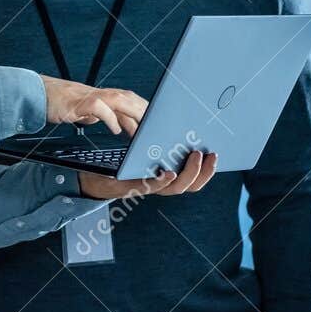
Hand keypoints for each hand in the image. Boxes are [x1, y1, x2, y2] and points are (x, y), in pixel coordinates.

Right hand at [41, 76, 147, 135]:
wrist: (36, 93)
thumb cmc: (58, 102)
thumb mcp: (84, 112)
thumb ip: (100, 115)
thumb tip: (117, 123)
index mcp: (101, 96)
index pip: (128, 100)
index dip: (142, 109)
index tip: (155, 122)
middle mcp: (98, 94)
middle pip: (127, 98)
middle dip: (144, 111)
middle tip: (156, 127)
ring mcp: (88, 96)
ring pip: (117, 99)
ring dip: (132, 112)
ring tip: (142, 128)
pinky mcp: (77, 103)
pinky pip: (98, 107)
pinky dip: (109, 117)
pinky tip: (116, 129)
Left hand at [77, 150, 218, 199]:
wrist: (92, 174)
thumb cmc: (121, 161)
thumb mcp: (145, 148)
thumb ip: (162, 142)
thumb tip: (182, 123)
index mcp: (167, 176)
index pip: (195, 179)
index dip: (209, 171)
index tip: (218, 154)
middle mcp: (160, 184)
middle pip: (190, 185)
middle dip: (204, 172)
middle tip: (211, 155)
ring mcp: (147, 187)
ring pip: (175, 188)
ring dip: (188, 174)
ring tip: (196, 156)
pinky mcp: (131, 187)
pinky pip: (150, 186)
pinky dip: (162, 181)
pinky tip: (169, 171)